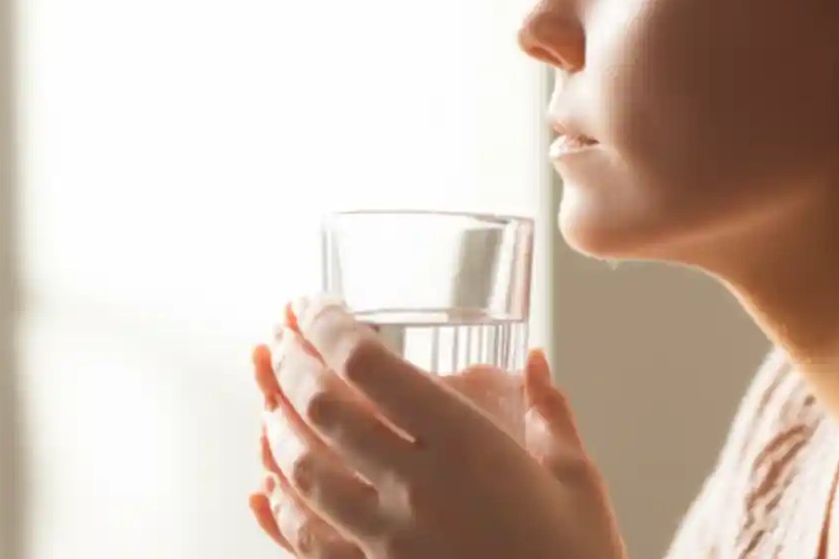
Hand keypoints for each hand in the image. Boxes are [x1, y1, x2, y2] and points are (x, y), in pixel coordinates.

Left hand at [246, 295, 627, 558]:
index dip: (328, 327)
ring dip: (276, 429)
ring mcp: (388, 542)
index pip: (372, 367)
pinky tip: (262, 487)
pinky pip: (308, 543)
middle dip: (291, 365)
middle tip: (278, 337)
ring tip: (267, 397)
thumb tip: (536, 360)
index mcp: (466, 446)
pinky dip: (278, 510)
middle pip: (325, 411)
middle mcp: (416, 488)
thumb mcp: (577, 480)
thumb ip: (550, 411)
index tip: (309, 304)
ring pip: (304, 473)